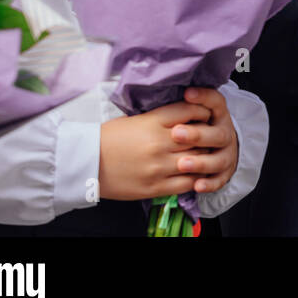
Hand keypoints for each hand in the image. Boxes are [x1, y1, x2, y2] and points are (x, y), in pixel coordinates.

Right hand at [98, 98, 215, 200]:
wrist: (86, 162)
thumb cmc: (108, 138)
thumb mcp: (136, 120)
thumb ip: (161, 119)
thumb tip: (186, 118)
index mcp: (153, 121)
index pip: (191, 110)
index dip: (203, 111)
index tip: (205, 115)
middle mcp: (159, 143)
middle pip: (199, 136)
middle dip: (207, 135)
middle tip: (211, 136)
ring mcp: (158, 166)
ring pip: (197, 160)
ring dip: (204, 158)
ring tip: (207, 155)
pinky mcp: (155, 187)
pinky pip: (187, 183)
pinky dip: (196, 178)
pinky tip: (196, 173)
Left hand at [170, 87, 239, 194]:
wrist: (217, 147)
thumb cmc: (194, 127)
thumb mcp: (189, 114)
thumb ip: (179, 107)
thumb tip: (156, 94)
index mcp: (217, 114)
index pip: (215, 101)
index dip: (203, 97)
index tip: (187, 93)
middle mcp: (224, 133)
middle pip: (216, 133)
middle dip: (197, 134)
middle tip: (176, 134)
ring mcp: (226, 153)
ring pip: (218, 159)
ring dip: (201, 162)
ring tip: (182, 164)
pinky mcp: (224, 172)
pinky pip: (218, 179)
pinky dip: (209, 183)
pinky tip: (197, 185)